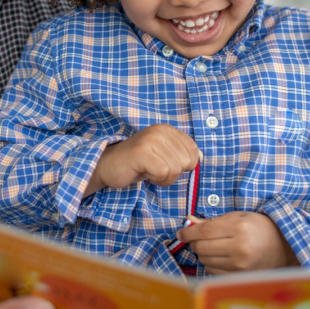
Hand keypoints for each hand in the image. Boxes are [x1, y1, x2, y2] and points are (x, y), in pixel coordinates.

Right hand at [86, 124, 200, 195]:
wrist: (108, 165)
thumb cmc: (138, 163)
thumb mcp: (163, 154)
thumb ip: (181, 154)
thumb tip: (201, 159)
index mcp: (167, 129)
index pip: (194, 151)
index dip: (183, 165)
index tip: (165, 163)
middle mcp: (160, 130)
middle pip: (186, 162)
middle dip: (173, 173)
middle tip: (155, 169)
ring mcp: (150, 140)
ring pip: (175, 169)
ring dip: (163, 178)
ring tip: (149, 171)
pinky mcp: (142, 152)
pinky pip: (163, 172)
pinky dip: (156, 179)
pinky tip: (144, 173)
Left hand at [176, 212, 300, 274]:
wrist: (286, 248)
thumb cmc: (261, 228)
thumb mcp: (239, 217)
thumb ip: (213, 221)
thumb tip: (190, 222)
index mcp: (239, 228)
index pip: (203, 231)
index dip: (188, 232)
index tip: (181, 233)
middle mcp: (239, 247)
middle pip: (201, 247)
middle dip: (195, 242)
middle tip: (198, 238)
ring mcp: (240, 265)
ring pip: (205, 260)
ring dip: (203, 253)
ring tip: (212, 246)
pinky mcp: (240, 276)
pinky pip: (214, 271)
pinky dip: (211, 264)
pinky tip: (219, 257)